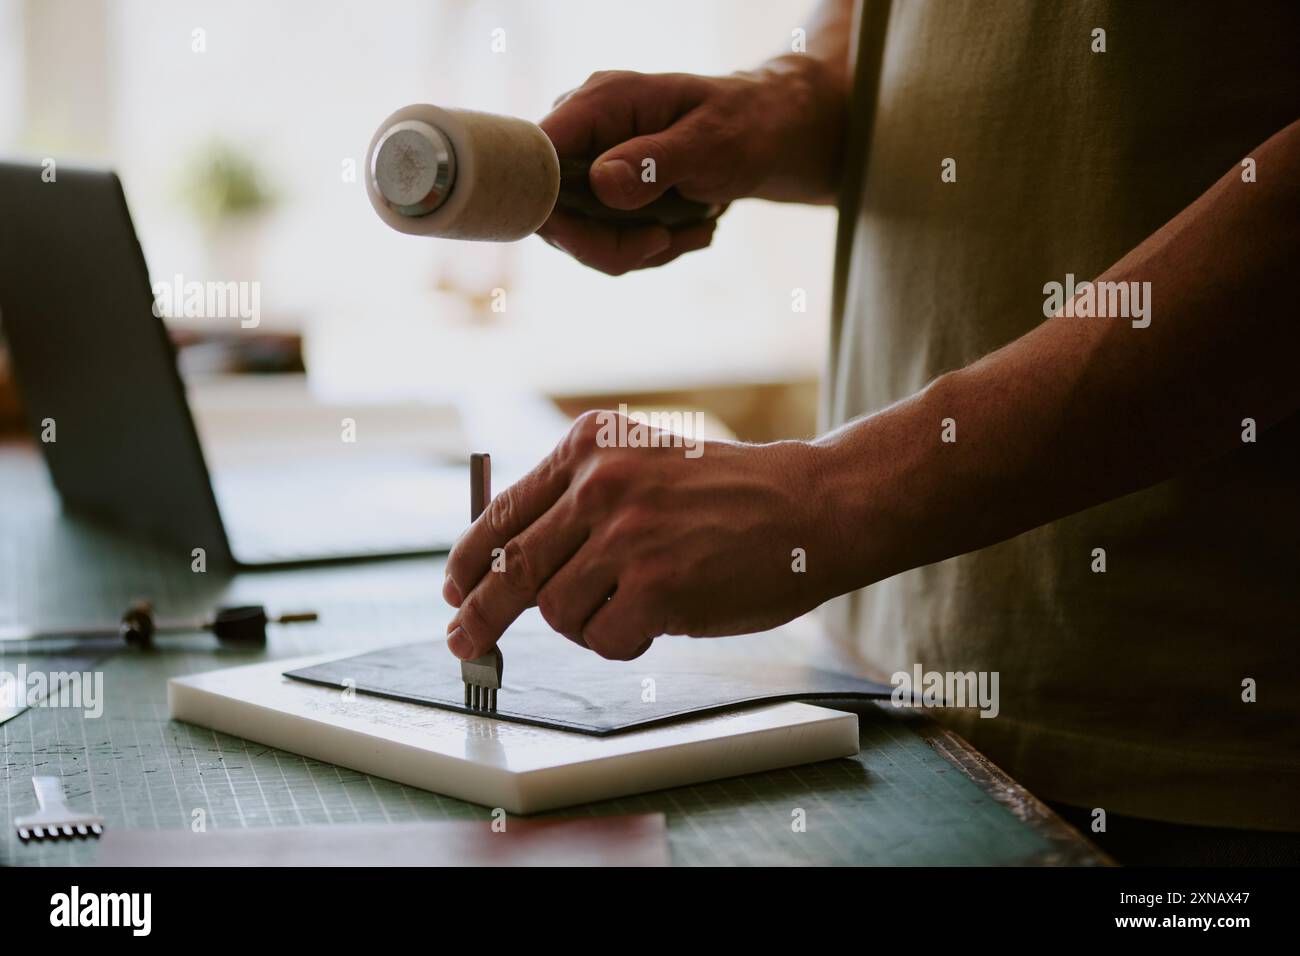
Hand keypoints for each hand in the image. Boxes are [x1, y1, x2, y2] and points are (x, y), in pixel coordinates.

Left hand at [442, 411, 839, 660]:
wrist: (810, 506)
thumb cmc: (728, 496)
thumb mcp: (642, 467)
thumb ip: (579, 502)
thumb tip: (504, 564)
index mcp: (590, 447)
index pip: (503, 511)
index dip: (468, 560)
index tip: (455, 588)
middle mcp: (600, 485)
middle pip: (510, 568)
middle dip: (482, 614)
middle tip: (466, 642)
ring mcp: (627, 536)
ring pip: (555, 610)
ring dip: (584, 623)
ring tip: (631, 607)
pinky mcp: (657, 587)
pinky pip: (603, 639)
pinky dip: (622, 641)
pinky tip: (657, 619)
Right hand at [537, 58, 845, 274]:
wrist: (775, 133)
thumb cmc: (748, 126)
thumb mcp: (711, 145)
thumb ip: (654, 163)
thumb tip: (601, 183)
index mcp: (600, 103)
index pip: (536, 158)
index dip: (552, 209)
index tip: (601, 240)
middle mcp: (586, 132)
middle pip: (554, 210)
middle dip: (610, 244)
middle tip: (666, 241)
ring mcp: (593, 164)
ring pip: (582, 236)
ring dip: (641, 250)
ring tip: (696, 229)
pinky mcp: (607, 192)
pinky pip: (607, 240)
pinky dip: (651, 248)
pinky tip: (691, 229)